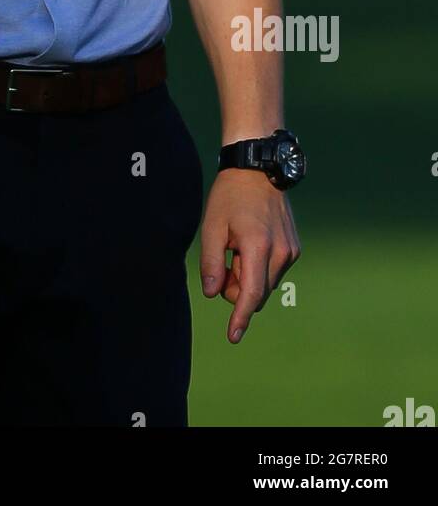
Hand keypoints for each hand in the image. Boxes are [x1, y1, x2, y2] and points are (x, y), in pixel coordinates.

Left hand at [199, 169, 300, 342]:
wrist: (258, 169)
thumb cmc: (230, 196)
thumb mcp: (212, 226)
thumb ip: (212, 262)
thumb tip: (213, 294)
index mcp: (258, 246)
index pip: (251, 294)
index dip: (240, 317)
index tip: (233, 336)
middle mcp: (280, 251)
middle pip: (257, 292)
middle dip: (236, 288)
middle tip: (223, 261)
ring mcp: (291, 250)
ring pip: (266, 283)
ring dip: (248, 277)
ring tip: (236, 247)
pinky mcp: (294, 247)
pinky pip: (274, 270)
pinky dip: (258, 267)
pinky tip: (248, 244)